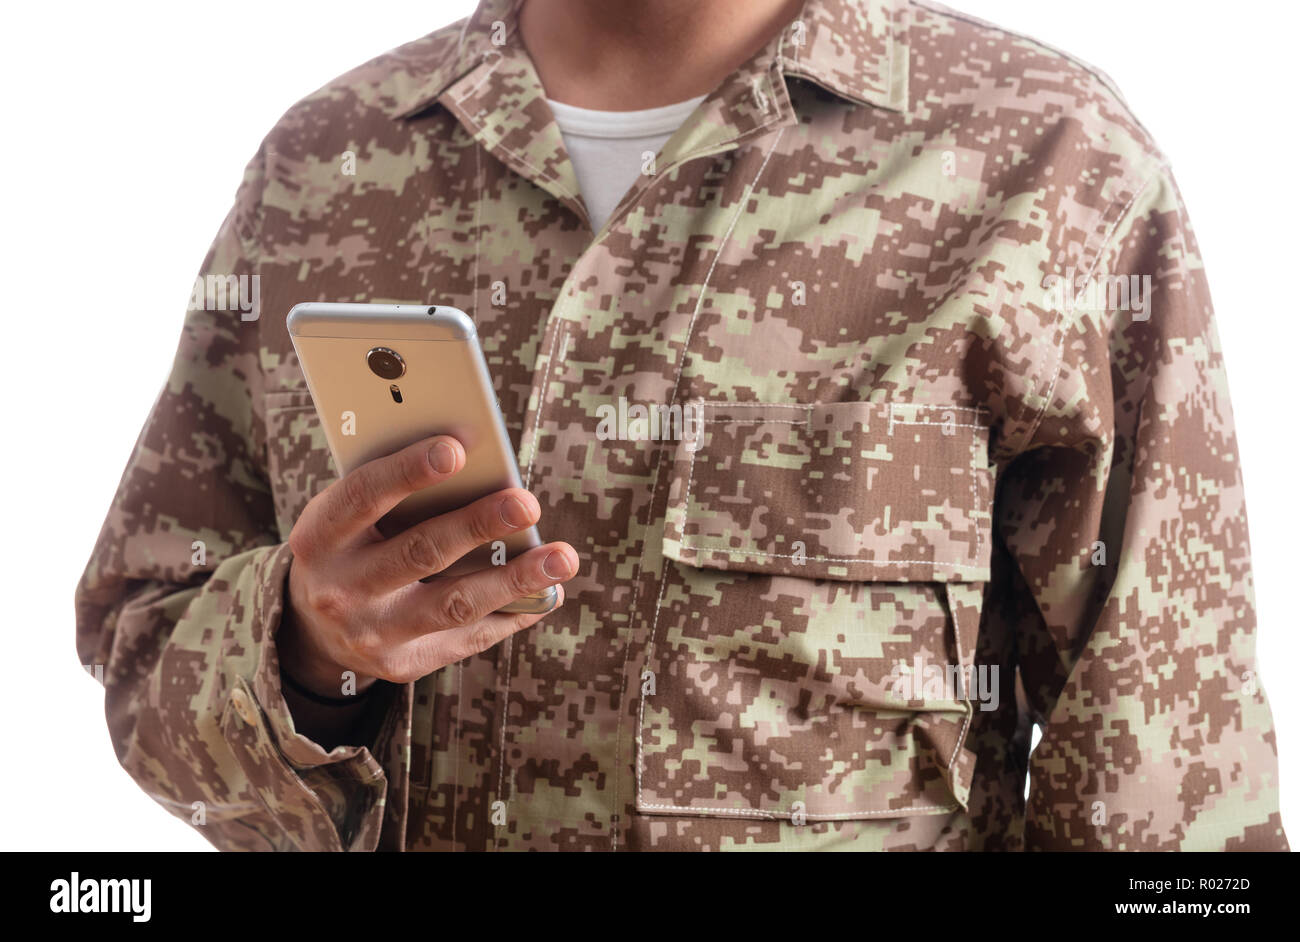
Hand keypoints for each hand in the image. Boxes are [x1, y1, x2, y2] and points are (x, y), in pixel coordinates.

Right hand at [279, 435, 576, 697]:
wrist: (314, 630)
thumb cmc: (351, 545)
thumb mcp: (348, 516)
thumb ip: (395, 490)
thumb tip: (476, 457)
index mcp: (319, 537)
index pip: (363, 497)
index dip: (408, 472)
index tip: (456, 449)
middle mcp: (340, 590)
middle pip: (420, 553)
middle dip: (478, 525)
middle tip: (526, 503)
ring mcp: (372, 633)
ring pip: (454, 604)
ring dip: (515, 580)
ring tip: (562, 558)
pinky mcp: (403, 664)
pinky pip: (469, 637)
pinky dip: (515, 612)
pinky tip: (549, 593)